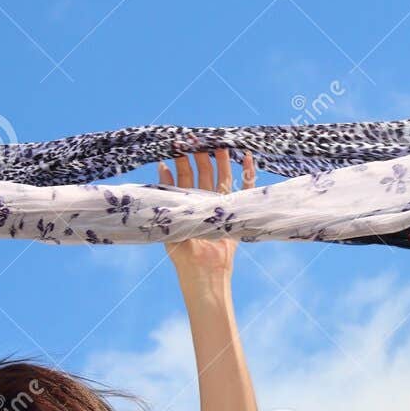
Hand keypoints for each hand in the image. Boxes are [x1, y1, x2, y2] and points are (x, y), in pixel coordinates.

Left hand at [159, 148, 256, 282]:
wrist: (204, 272)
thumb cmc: (182, 254)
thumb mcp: (169, 222)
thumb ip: (168, 195)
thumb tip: (162, 167)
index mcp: (185, 205)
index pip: (183, 177)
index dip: (180, 162)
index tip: (177, 144)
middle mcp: (202, 203)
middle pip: (202, 173)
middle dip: (199, 155)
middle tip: (196, 137)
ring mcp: (221, 206)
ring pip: (222, 177)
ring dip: (220, 160)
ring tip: (218, 142)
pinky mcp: (236, 212)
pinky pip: (244, 189)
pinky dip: (247, 174)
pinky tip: (246, 157)